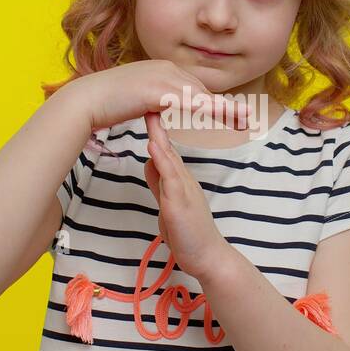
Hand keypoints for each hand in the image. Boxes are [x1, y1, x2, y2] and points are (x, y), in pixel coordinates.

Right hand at [61, 60, 248, 132]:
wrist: (85, 101)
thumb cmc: (104, 104)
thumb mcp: (136, 99)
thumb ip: (152, 101)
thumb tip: (158, 108)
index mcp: (163, 68)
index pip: (196, 87)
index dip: (217, 103)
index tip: (234, 114)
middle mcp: (166, 67)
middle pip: (204, 90)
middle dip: (227, 106)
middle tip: (248, 121)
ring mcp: (162, 76)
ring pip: (202, 96)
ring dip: (226, 110)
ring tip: (245, 122)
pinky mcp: (157, 89)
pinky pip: (190, 103)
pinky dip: (210, 110)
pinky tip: (224, 118)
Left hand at [142, 111, 234, 283]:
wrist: (207, 257)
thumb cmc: (188, 232)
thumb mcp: (169, 201)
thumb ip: (160, 180)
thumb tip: (151, 161)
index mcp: (178, 177)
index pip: (164, 144)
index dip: (154, 123)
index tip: (142, 102)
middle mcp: (182, 177)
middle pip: (169, 142)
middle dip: (161, 121)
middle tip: (149, 92)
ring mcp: (183, 189)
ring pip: (170, 155)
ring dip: (160, 132)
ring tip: (151, 108)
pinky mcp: (180, 203)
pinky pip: (171, 179)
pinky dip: (162, 161)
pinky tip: (154, 147)